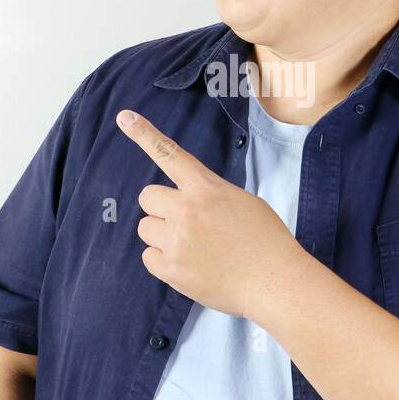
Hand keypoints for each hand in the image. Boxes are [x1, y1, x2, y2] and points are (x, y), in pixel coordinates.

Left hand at [115, 108, 308, 319]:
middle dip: (162, 208)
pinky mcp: (171, 269)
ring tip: (193, 247)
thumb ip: (210, 194)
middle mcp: (187, 210)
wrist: (274, 281)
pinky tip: (190, 265)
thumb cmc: (266, 240)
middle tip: (186, 223)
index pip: (170, 154)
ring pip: (145, 228)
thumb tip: (189, 201)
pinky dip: (163, 261)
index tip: (124, 117)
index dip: (144, 134)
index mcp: (206, 188)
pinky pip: (148, 257)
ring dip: (162, 235)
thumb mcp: (243, 201)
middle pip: (148, 197)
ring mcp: (177, 240)